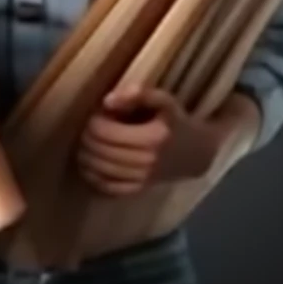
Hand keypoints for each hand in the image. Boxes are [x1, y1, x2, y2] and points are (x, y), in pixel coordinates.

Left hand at [75, 86, 219, 196]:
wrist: (197, 152)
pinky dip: (93, 177)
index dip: (93, 122)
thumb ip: (139, 93)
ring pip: (99, 170)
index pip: (105, 132)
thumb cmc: (176, 121)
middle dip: (86, 137)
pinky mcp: (139, 189)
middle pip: (99, 150)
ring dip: (85, 156)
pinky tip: (89, 166)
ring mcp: (143, 179)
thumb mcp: (164, 100)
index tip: (96, 114)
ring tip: (86, 144)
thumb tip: (107, 101)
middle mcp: (147, 161)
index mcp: (152, 137)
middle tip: (88, 128)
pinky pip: (108, 188)